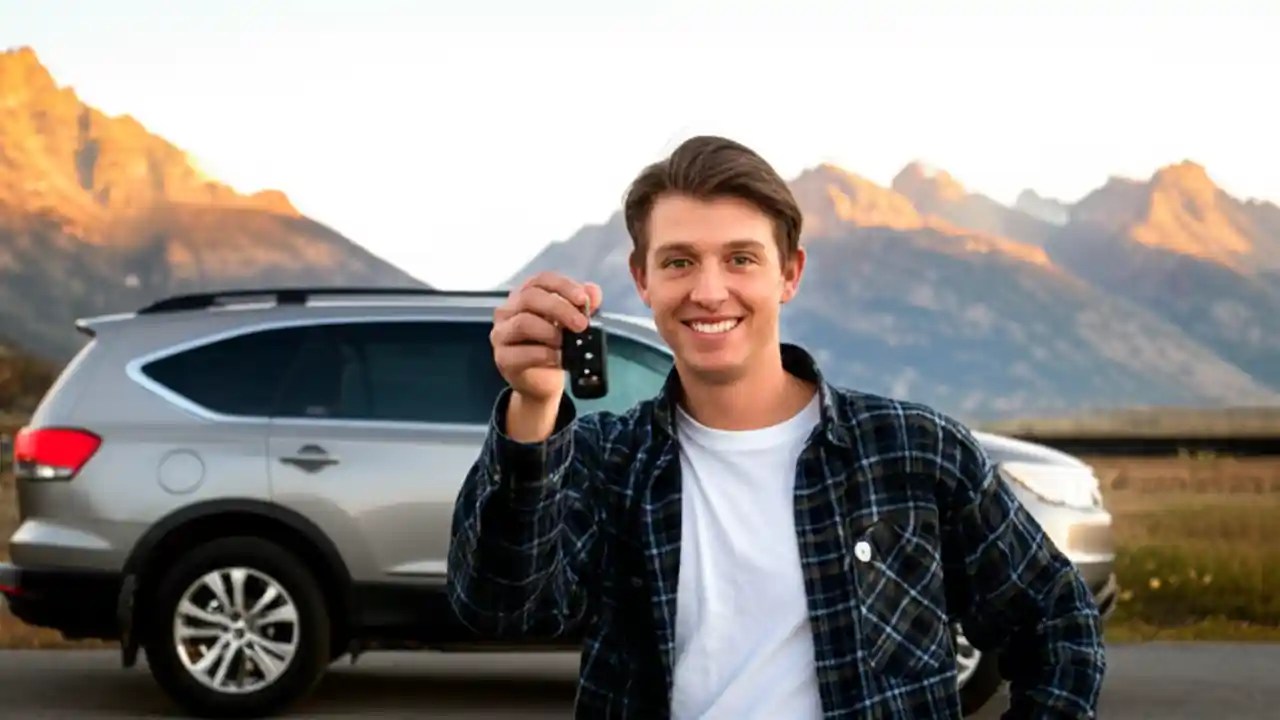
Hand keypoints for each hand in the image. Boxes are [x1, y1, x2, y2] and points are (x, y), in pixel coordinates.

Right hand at [491, 272, 602, 405]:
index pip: (542, 280)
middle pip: (531, 297)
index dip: (564, 286)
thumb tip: (593, 292)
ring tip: (567, 343)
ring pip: (523, 323)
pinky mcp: (503, 358)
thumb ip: (582, 307)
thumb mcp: (572, 324)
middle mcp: (508, 310)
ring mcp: (502, 334)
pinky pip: (522, 352)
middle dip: (560, 309)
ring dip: (551, 332)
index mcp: (526, 295)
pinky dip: (545, 354)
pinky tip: (559, 358)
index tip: (584, 300)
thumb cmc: (554, 347)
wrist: (542, 383)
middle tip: (581, 324)